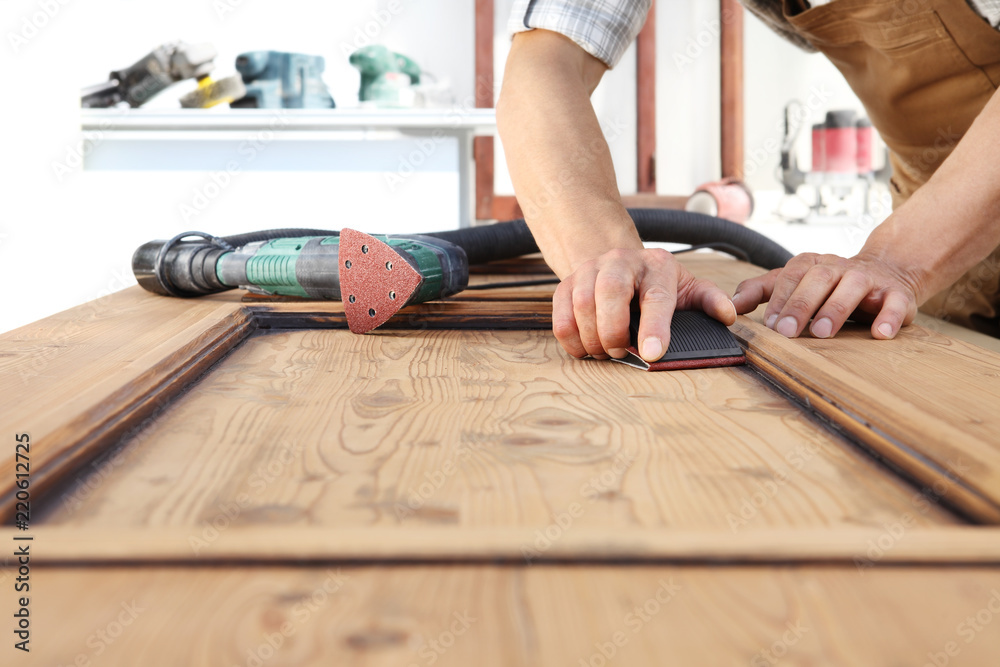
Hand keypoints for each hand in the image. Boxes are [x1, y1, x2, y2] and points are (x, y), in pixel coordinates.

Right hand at [553, 247, 736, 361]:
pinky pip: (560, 317)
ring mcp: (589, 271)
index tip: (654, 354)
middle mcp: (620, 262)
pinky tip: (587, 348)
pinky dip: (572, 340)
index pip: (655, 296)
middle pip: (610, 292)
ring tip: (608, 352)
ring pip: (581, 305)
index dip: (655, 327)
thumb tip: (729, 316)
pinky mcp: (565, 285)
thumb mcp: (688, 287)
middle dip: (614, 331)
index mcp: (657, 264)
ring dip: (593, 338)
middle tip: (622, 352)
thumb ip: (709, 300)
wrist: (618, 263)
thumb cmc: (656, 284)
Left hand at [730, 252, 919, 338]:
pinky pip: (896, 303)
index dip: (779, 299)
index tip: (769, 324)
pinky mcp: (897, 295)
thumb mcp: (794, 282)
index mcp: (812, 264)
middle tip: (787, 331)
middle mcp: (839, 267)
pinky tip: (880, 334)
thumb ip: (762, 290)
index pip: (791, 276)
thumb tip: (730, 303)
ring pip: (853, 287)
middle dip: (801, 304)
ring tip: (822, 333)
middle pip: (818, 279)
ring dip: (836, 309)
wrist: (885, 273)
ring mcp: (869, 280)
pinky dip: (890, 317)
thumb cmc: (829, 285)